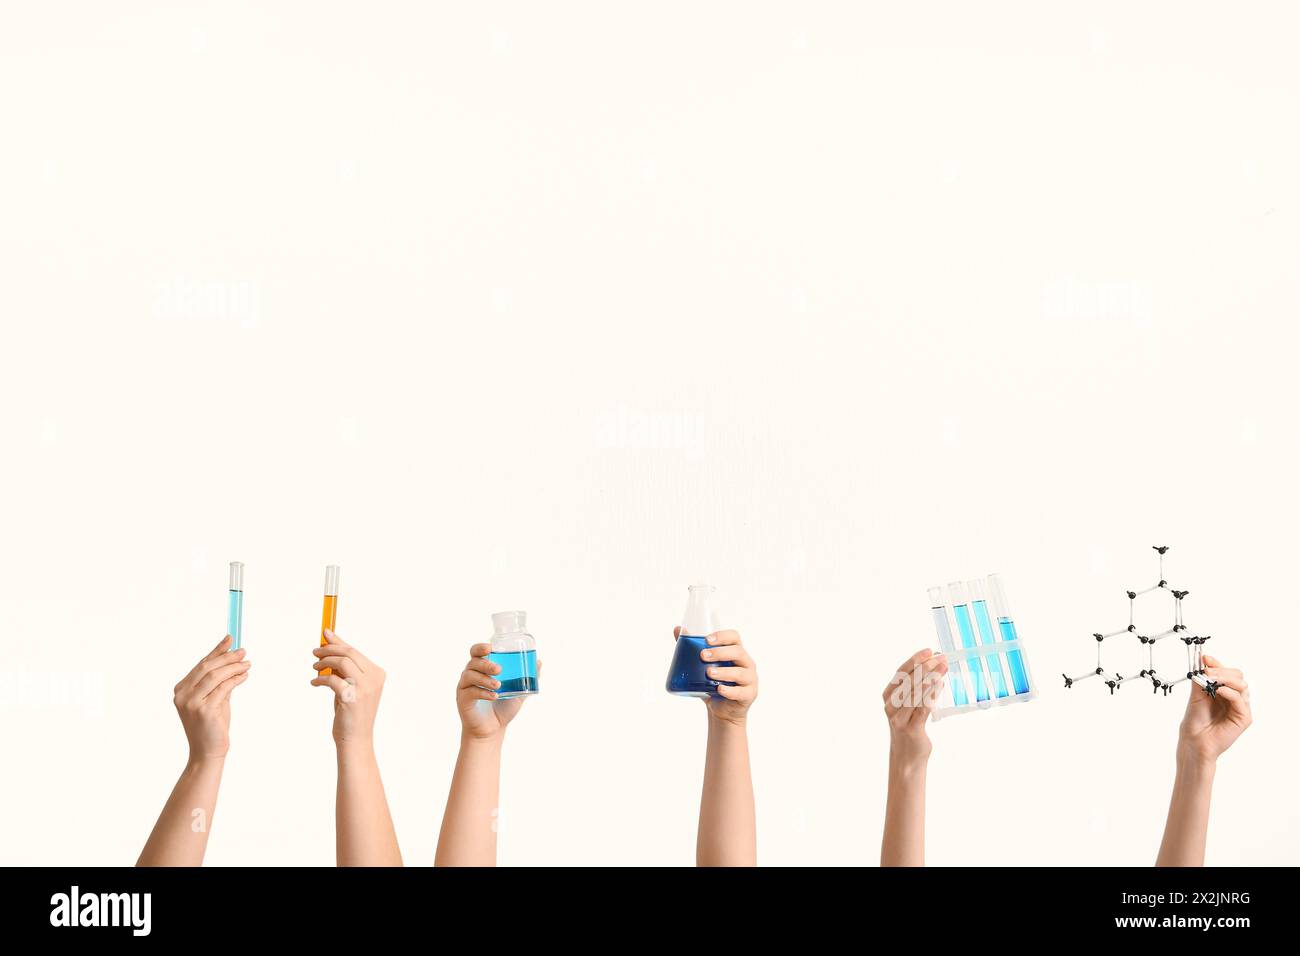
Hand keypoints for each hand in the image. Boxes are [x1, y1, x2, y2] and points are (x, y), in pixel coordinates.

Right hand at [172, 635, 250, 759]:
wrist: (208, 750)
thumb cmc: (212, 724)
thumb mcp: (214, 698)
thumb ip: (220, 680)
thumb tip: (233, 656)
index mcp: (181, 689)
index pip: (201, 664)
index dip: (216, 650)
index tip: (230, 638)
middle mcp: (182, 695)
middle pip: (207, 668)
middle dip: (226, 657)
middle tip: (243, 651)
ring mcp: (191, 703)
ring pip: (214, 676)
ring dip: (233, 667)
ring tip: (247, 664)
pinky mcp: (204, 711)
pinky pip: (223, 689)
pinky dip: (235, 679)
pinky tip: (244, 676)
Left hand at [311, 631, 386, 744]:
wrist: (355, 739)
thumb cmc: (352, 712)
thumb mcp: (351, 686)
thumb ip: (344, 669)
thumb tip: (330, 647)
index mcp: (377, 673)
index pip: (355, 651)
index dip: (339, 641)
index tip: (326, 633)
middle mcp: (373, 678)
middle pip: (349, 653)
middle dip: (330, 649)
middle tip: (315, 651)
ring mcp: (364, 688)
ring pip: (341, 663)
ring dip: (324, 662)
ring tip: (315, 667)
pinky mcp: (351, 698)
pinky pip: (332, 680)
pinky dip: (320, 679)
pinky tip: (314, 682)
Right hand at [457, 643, 529, 740]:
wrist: (492, 730)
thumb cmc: (503, 708)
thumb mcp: (518, 691)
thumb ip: (527, 678)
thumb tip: (539, 662)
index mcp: (481, 669)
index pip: (476, 652)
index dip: (480, 647)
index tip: (490, 647)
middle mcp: (470, 675)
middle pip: (473, 662)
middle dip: (486, 664)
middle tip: (499, 669)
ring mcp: (465, 687)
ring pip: (470, 675)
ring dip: (485, 679)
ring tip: (499, 685)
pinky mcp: (462, 700)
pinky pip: (470, 692)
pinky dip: (483, 693)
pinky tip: (494, 696)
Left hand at [695, 629, 757, 725]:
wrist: (722, 711)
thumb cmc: (713, 684)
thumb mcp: (702, 666)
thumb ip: (691, 649)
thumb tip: (676, 629)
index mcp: (736, 652)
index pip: (734, 637)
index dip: (722, 636)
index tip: (707, 639)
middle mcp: (746, 663)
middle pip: (738, 652)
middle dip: (720, 653)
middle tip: (702, 656)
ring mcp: (750, 679)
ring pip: (740, 673)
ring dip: (724, 672)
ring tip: (708, 673)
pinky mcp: (749, 695)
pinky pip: (741, 692)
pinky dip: (729, 690)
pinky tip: (719, 689)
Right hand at [882, 648, 946, 763]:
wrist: (906, 757)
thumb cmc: (910, 727)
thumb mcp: (908, 705)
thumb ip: (917, 687)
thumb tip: (935, 665)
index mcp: (888, 696)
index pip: (901, 672)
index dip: (915, 660)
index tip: (929, 651)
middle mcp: (890, 705)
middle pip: (908, 681)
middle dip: (926, 667)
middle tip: (941, 658)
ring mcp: (898, 718)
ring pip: (915, 693)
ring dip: (931, 678)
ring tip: (943, 668)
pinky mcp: (910, 729)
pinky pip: (923, 708)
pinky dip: (932, 695)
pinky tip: (940, 685)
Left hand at [1177, 654, 1250, 766]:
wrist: (1194, 739)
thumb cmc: (1195, 719)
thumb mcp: (1197, 693)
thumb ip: (1201, 678)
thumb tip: (1203, 659)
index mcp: (1224, 691)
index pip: (1228, 672)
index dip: (1218, 664)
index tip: (1205, 658)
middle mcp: (1235, 698)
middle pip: (1238, 676)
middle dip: (1222, 670)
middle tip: (1207, 670)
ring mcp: (1241, 707)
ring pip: (1242, 685)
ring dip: (1225, 678)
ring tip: (1210, 679)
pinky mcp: (1244, 717)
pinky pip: (1240, 699)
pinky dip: (1229, 692)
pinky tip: (1217, 690)